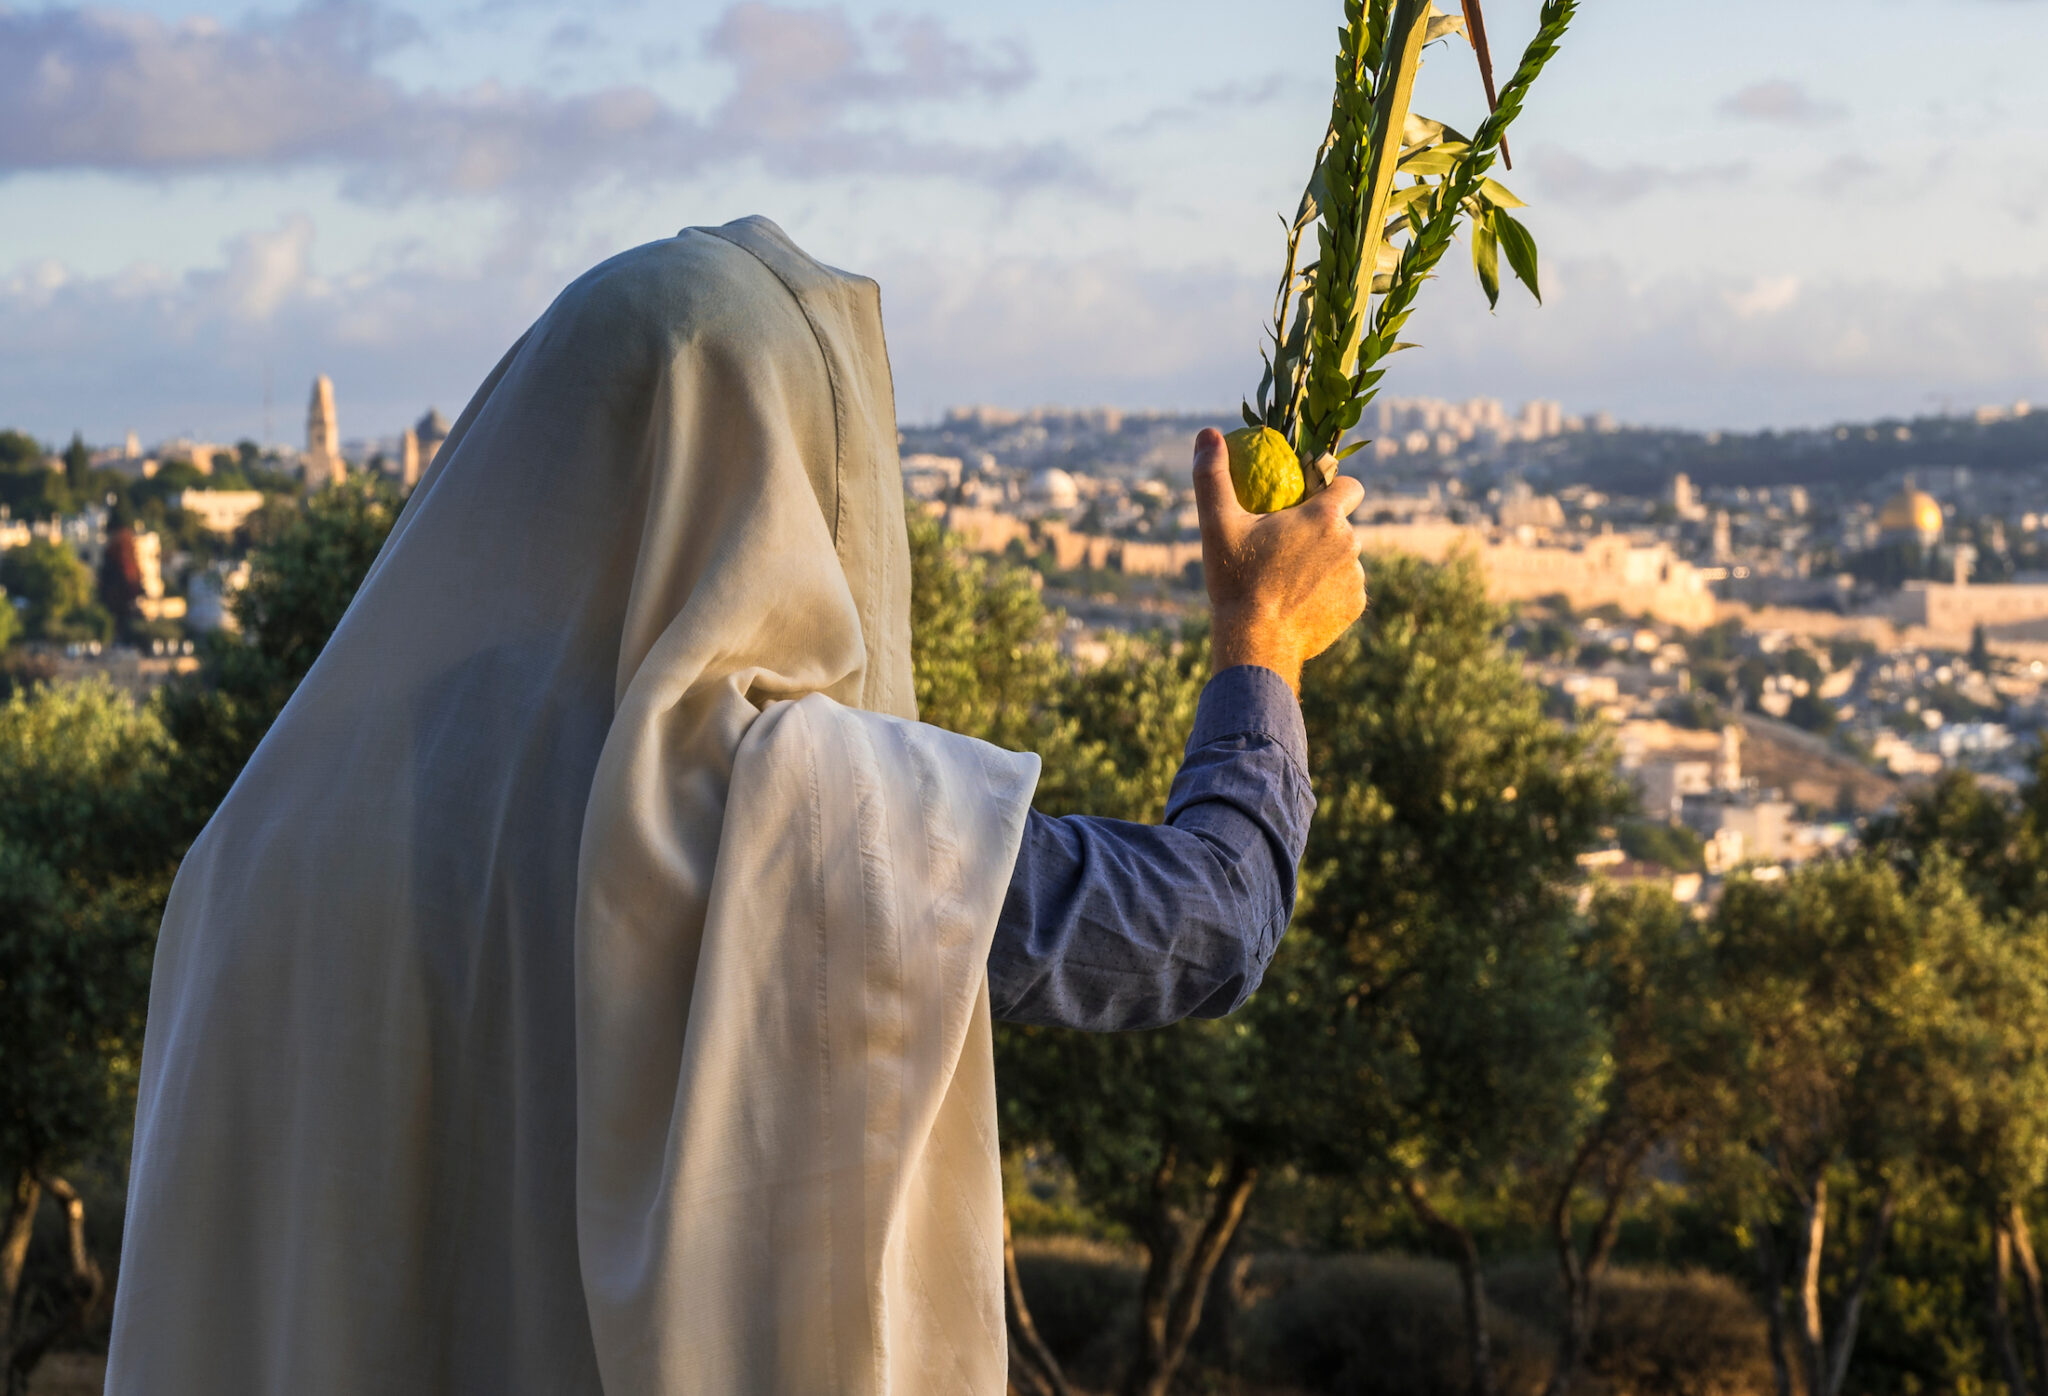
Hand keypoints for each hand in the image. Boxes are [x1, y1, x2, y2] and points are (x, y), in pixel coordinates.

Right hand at [1192, 427, 1366, 693]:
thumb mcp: (1217, 525)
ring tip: (1288, 580)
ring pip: (1345, 559)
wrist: (1256, 644)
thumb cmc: (1236, 581)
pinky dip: (1328, 593)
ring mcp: (1356, 577)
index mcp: (1324, 516)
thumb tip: (1206, 434)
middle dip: (1322, 532)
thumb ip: (1213, 476)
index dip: (1335, 490)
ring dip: (1325, 563)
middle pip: (1343, 526)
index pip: (1350, 487)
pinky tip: (1299, 603)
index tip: (1311, 501)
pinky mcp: (1355, 607)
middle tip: (1284, 549)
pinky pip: (1346, 591)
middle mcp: (1350, 542)